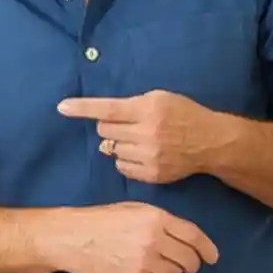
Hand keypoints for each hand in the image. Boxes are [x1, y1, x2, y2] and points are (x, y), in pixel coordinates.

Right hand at [56, 202, 219, 272]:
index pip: (194, 236)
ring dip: (170, 271)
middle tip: (185, 263)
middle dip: (191, 263)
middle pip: (189, 259)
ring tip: (154, 264)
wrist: (72, 237)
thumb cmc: (99, 221)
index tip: (212, 256)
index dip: (207, 248)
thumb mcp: (132, 209)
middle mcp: (154, 239)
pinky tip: (139, 269)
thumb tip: (184, 236)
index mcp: (155, 218)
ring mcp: (145, 260)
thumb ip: (160, 220)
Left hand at [58, 90, 236, 183]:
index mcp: (147, 110)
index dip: (82, 108)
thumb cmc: (182, 114)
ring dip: (118, 144)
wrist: (210, 142)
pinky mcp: (152, 174)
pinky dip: (126, 160)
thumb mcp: (158, 98)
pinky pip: (121, 167)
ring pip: (111, 149)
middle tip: (127, 125)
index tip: (62, 107)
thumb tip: (101, 121)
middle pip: (105, 131)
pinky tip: (142, 153)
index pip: (107, 109)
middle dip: (110, 126)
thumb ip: (129, 106)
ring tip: (139, 139)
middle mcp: (146, 133)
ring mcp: (149, 156)